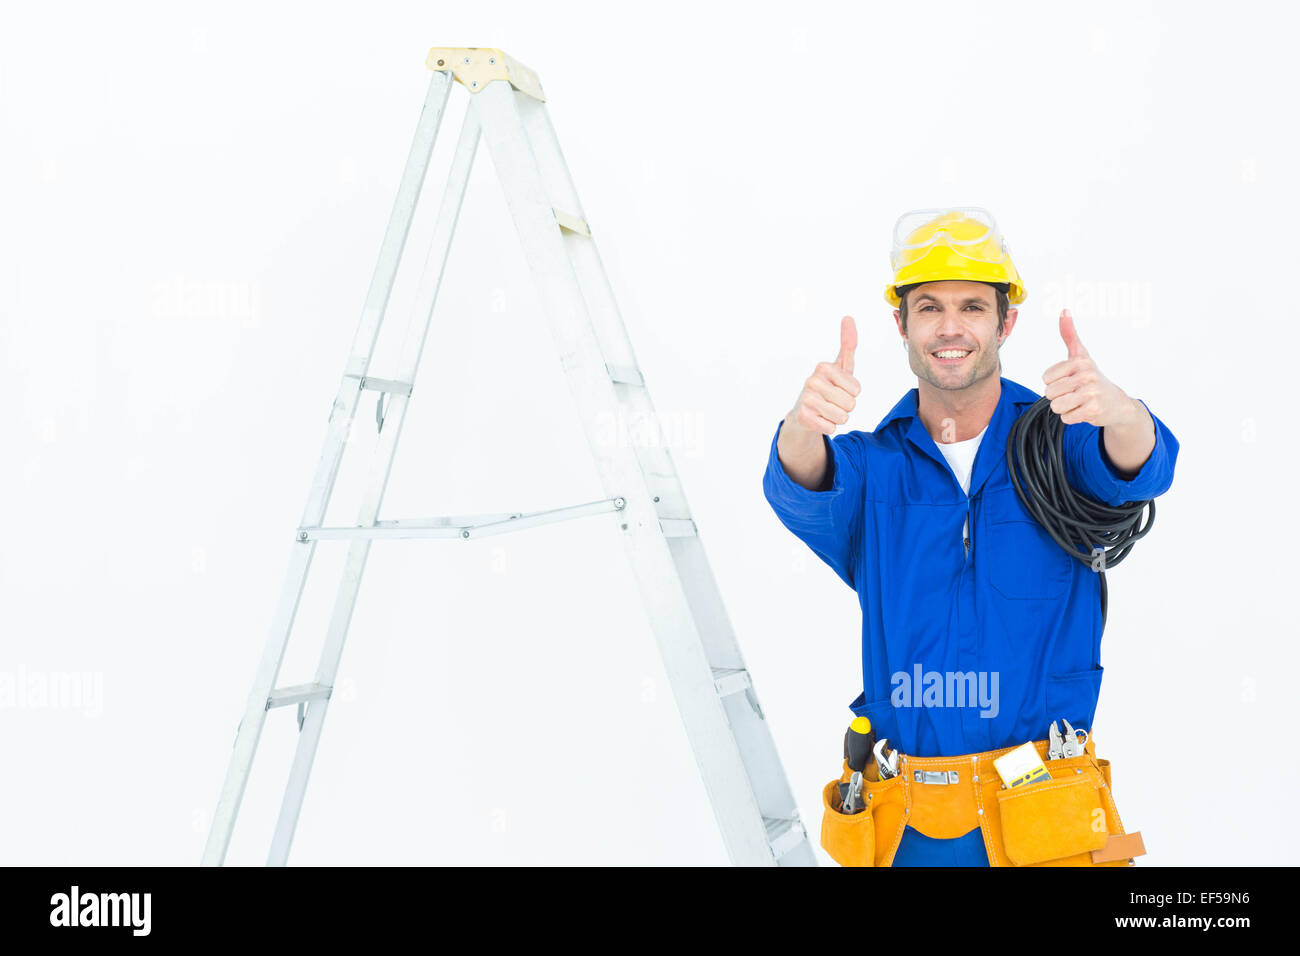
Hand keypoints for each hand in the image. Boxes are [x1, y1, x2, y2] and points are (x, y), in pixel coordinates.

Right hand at [792, 316, 860, 435]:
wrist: (803, 412)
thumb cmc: (827, 387)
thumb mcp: (839, 367)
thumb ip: (848, 344)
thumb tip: (848, 317)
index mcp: (823, 367)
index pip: (856, 389)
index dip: (851, 393)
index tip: (838, 388)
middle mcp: (812, 381)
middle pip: (850, 404)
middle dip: (845, 407)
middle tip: (831, 401)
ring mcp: (806, 399)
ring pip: (842, 417)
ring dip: (837, 417)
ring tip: (825, 410)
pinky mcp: (803, 417)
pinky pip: (831, 428)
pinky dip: (828, 427)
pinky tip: (818, 419)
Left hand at [1041, 310, 1139, 426]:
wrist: (1116, 402)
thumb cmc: (1093, 377)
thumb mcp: (1081, 354)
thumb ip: (1069, 335)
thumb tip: (1064, 310)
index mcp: (1080, 361)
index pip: (1046, 378)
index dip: (1054, 382)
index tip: (1069, 380)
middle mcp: (1087, 375)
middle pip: (1049, 393)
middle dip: (1058, 396)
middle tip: (1074, 393)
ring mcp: (1091, 393)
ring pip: (1056, 406)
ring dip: (1064, 408)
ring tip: (1078, 402)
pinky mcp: (1093, 410)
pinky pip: (1066, 417)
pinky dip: (1072, 417)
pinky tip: (1083, 410)